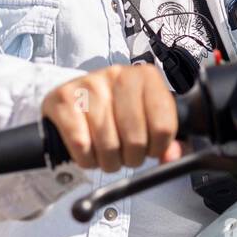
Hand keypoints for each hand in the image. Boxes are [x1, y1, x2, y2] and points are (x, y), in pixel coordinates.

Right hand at [42, 64, 180, 171]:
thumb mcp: (147, 118)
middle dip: (131, 158)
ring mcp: (89, 85)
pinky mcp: (64, 99)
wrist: (75, 97)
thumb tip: (172, 156)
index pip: (164, 126)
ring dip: (108, 161)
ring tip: (106, 153)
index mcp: (146, 77)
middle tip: (125, 154)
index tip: (150, 148)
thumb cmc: (116, 110)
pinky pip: (81, 145)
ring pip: (108, 146)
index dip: (157, 147)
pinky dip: (86, 158)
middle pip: (136, 140)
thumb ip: (167, 141)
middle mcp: (119, 75)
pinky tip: (88, 149)